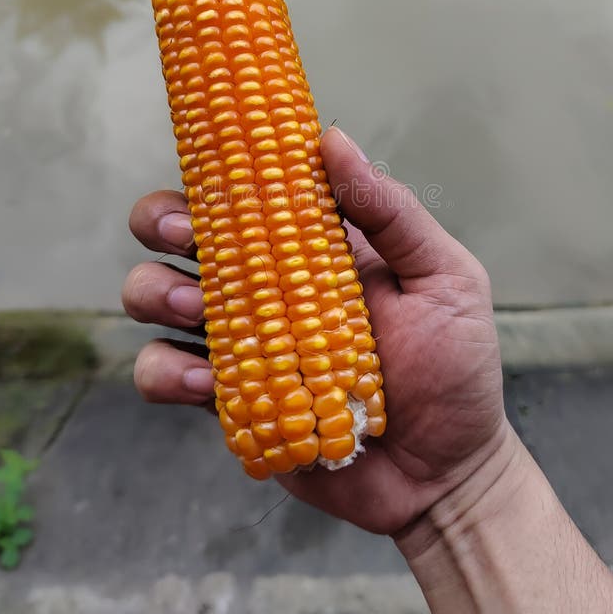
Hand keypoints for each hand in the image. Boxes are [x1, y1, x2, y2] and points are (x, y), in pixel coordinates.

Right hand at [123, 127, 507, 535]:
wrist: (443, 473)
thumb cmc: (454, 368)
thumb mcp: (444, 279)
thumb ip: (392, 212)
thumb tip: (333, 140)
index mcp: (314, 248)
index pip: (250, 193)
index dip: (215, 173)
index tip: (208, 171)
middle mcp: (268, 287)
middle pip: (183, 236)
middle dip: (163, 224)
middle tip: (184, 238)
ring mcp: (243, 343)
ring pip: (158, 298)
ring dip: (158, 294)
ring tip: (197, 313)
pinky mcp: (228, 400)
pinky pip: (165, 375)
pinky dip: (167, 373)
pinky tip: (206, 384)